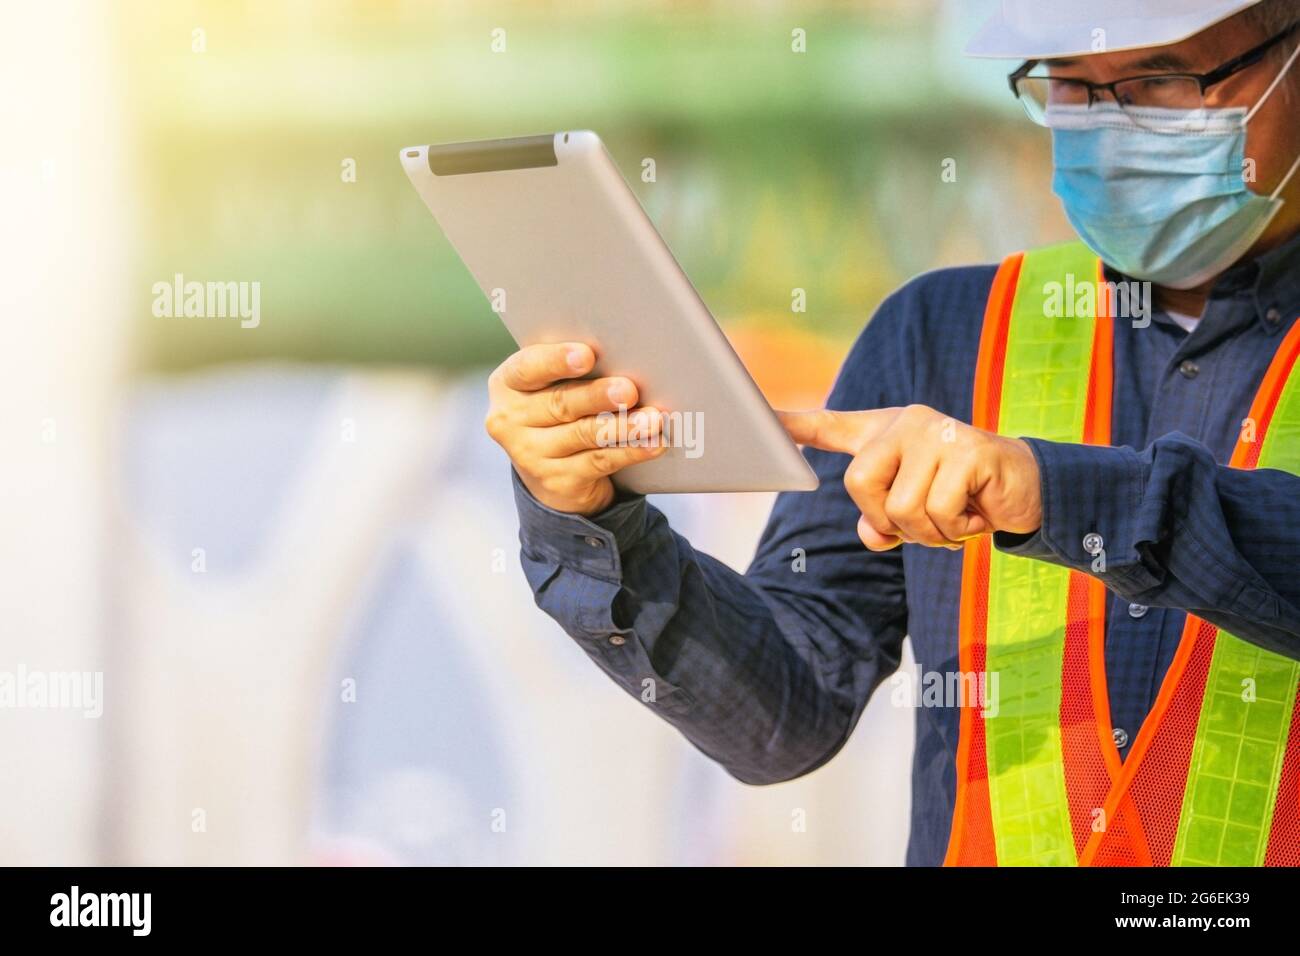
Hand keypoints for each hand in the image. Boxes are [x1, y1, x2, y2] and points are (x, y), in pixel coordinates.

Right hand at [485, 342, 665, 514]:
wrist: (549, 468)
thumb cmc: (557, 408)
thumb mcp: (552, 385)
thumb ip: (573, 370)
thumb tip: (624, 356)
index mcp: (507, 384)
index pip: (527, 368)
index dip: (556, 361)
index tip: (586, 355)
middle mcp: (510, 420)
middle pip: (559, 404)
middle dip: (597, 396)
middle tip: (629, 390)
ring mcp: (531, 455)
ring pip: (583, 435)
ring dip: (622, 427)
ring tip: (652, 419)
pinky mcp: (557, 481)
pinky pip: (598, 462)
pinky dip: (630, 452)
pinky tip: (653, 443)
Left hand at [778, 404, 1041, 550]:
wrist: (1022, 492)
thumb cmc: (957, 500)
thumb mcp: (911, 515)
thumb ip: (879, 524)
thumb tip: (871, 533)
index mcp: (883, 434)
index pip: (828, 425)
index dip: (790, 426)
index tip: (757, 418)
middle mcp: (905, 423)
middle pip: (860, 482)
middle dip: (888, 519)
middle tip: (924, 520)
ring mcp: (937, 432)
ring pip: (901, 507)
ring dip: (930, 532)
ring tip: (954, 517)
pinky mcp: (968, 450)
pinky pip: (939, 511)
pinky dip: (957, 530)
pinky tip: (975, 515)